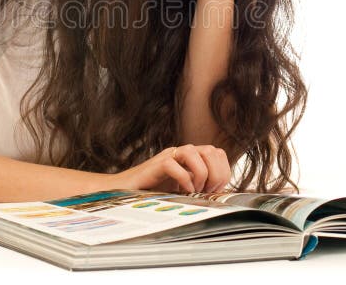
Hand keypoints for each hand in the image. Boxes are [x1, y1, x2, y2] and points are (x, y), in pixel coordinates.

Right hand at [109, 144, 231, 193]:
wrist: (123, 191)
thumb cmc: (152, 193)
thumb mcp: (182, 190)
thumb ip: (199, 186)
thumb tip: (220, 194)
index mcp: (190, 157)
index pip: (218, 154)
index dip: (223, 172)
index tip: (214, 191)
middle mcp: (181, 153)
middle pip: (212, 151)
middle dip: (215, 175)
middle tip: (206, 192)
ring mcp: (169, 156)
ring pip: (196, 153)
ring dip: (201, 175)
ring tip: (193, 191)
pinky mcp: (156, 164)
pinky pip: (176, 166)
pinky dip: (184, 181)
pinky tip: (180, 192)